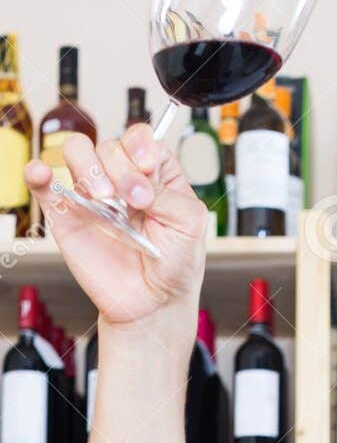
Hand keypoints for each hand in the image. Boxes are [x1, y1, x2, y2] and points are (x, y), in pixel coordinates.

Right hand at [24, 124, 206, 328]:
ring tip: (106, 202)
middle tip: (135, 202)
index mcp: (154, 174)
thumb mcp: (190, 223)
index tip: (148, 169)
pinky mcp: (68, 214)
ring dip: (91, 169)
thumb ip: (170, 194)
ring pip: (78, 151)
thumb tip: (140, 179)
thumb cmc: (175, 263)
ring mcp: (93, 194)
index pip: (140, 139)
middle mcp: (121, 178)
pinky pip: (44, 184)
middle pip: (110, 145)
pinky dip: (39, 173)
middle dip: (123, 169)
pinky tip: (43, 174)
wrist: (153, 303)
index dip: (142, 147)